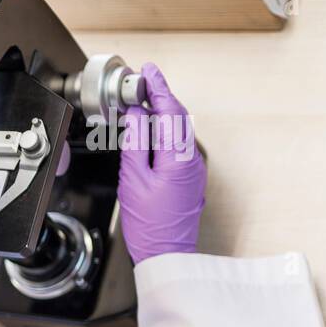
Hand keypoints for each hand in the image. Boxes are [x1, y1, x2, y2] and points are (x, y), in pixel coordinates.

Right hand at [118, 63, 205, 263]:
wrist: (167, 254)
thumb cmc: (149, 225)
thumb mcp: (132, 180)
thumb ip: (134, 143)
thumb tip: (135, 115)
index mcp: (178, 158)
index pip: (170, 111)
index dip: (158, 88)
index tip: (148, 72)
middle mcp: (191, 160)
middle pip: (177, 118)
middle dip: (160, 97)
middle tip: (141, 84)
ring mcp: (193, 169)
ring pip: (178, 131)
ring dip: (161, 114)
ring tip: (141, 104)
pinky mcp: (188, 178)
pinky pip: (177, 146)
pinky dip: (163, 132)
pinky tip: (149, 132)